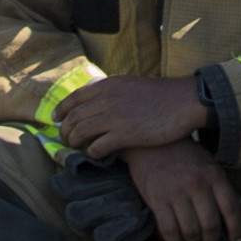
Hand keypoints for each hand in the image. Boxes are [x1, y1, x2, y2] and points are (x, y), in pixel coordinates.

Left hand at [61, 72, 208, 161]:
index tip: (56, 119)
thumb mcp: (132, 85)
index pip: (74, 97)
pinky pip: (97, 147)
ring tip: (76, 148)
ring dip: (74, 142)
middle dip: (64, 130)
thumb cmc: (162, 95)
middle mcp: (107, 99)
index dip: (61, 110)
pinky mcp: (125, 135)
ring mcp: (115, 117)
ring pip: (80, 132)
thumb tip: (99, 100)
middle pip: (73, 117)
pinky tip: (96, 155)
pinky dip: (92, 153)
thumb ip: (114, 91)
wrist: (184, 101)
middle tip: (65, 138)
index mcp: (109, 85)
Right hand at [126, 140, 240, 240]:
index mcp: (214, 175)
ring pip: (190, 231)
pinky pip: (169, 230)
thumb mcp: (210, 168)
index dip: (237, 230)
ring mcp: (176, 192)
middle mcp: (197, 184)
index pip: (231, 209)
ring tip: (193, 239)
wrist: (152, 143)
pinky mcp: (157, 199)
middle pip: (210, 225)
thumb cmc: (185, 157)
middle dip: (211, 240)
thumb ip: (228, 191)